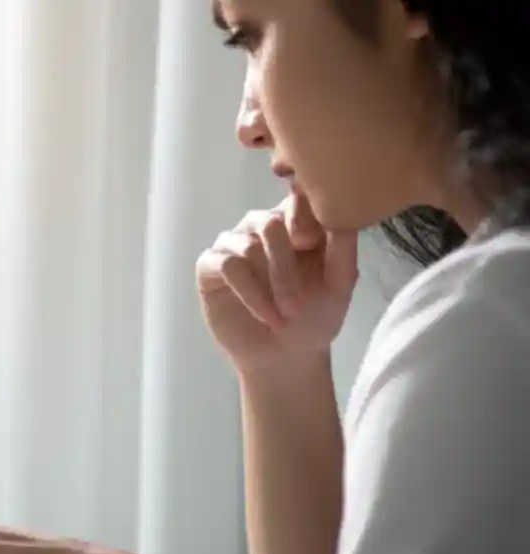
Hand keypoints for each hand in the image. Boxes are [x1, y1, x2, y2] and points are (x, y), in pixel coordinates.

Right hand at [196, 192, 359, 373]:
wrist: (286, 355)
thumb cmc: (316, 316)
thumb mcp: (341, 282)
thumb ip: (343, 245)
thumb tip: (341, 210)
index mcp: (295, 221)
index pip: (296, 198)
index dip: (305, 220)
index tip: (312, 248)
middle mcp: (261, 225)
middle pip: (269, 223)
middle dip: (285, 267)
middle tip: (297, 305)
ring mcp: (233, 243)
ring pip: (247, 245)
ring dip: (269, 285)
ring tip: (283, 315)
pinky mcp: (210, 266)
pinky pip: (226, 265)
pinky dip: (249, 292)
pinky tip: (263, 313)